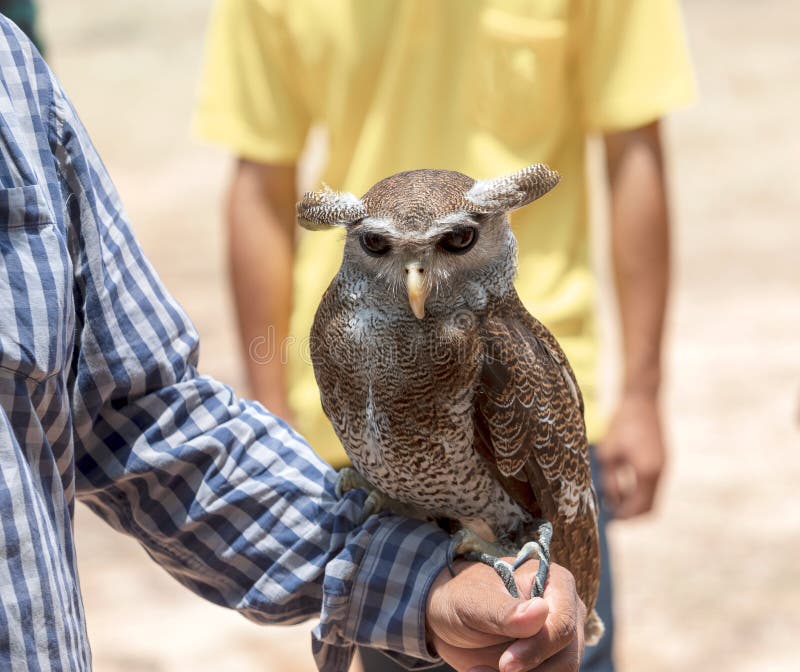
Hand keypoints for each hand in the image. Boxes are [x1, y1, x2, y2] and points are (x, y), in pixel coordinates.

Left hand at [425, 560, 584, 671]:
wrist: (447, 619)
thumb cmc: (462, 598)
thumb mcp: (474, 601)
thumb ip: (505, 610)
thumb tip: (541, 611)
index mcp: (554, 583)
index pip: (562, 623)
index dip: (538, 647)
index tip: (506, 664)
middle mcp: (565, 612)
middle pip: (566, 656)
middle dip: (529, 670)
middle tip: (495, 670)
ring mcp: (558, 641)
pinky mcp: (547, 663)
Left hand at [597, 393, 665, 518]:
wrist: (642, 401)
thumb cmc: (623, 424)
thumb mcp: (609, 453)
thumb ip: (610, 479)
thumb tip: (610, 500)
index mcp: (646, 472)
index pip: (638, 507)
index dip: (624, 516)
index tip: (610, 519)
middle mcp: (659, 472)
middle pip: (650, 507)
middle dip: (632, 515)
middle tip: (613, 515)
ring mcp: (664, 467)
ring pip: (653, 497)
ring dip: (636, 503)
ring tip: (615, 501)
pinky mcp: (662, 460)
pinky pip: (653, 486)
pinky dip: (640, 492)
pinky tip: (623, 486)